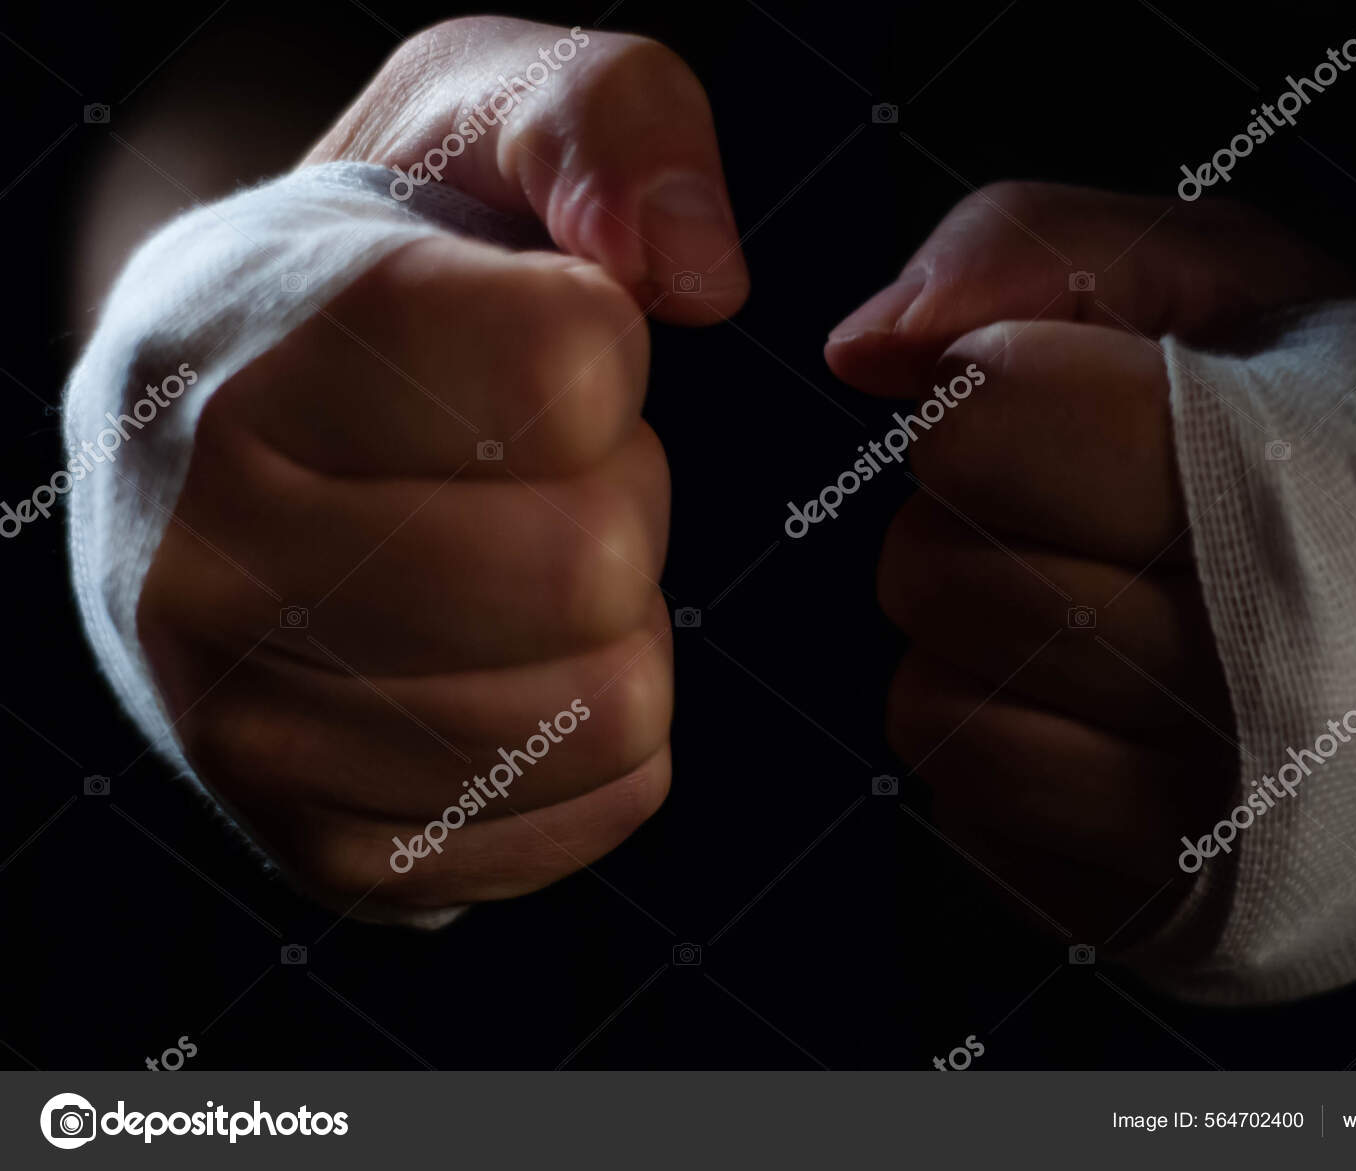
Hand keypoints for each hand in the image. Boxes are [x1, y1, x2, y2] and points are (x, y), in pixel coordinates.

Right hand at [137, 19, 748, 917]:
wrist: (211, 430)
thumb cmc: (376, 273)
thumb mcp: (472, 111)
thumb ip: (610, 121)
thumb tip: (701, 273)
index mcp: (255, 358)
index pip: (567, 370)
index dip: (605, 346)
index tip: (531, 340)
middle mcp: (217, 559)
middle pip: (593, 561)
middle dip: (623, 496)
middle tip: (530, 467)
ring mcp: (256, 727)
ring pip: (609, 707)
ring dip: (620, 620)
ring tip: (511, 558)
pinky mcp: (331, 847)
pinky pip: (599, 809)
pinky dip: (608, 732)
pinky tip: (515, 661)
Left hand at [826, 183, 1355, 944]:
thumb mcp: (1231, 281)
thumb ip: (1034, 253)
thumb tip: (863, 351)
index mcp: (1292, 488)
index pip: (980, 427)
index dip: (992, 394)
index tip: (1070, 400)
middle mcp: (1267, 691)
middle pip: (933, 575)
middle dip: (970, 518)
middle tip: (1089, 509)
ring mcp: (1216, 827)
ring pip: (930, 709)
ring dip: (973, 640)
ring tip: (1099, 608)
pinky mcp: (1164, 911)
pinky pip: (965, 807)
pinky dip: (1001, 738)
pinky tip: (1103, 707)